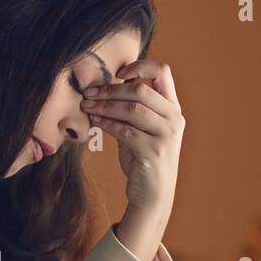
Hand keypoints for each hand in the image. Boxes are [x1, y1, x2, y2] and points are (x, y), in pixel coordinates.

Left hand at [81, 61, 183, 231]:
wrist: (153, 195)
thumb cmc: (143, 159)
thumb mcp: (142, 129)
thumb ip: (132, 109)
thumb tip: (102, 88)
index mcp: (173, 108)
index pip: (162, 72)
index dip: (140, 66)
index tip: (117, 73)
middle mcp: (174, 118)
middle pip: (141, 90)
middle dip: (110, 89)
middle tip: (89, 93)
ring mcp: (166, 135)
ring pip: (132, 109)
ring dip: (105, 105)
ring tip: (86, 106)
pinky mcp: (153, 151)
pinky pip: (125, 130)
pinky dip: (106, 123)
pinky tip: (94, 121)